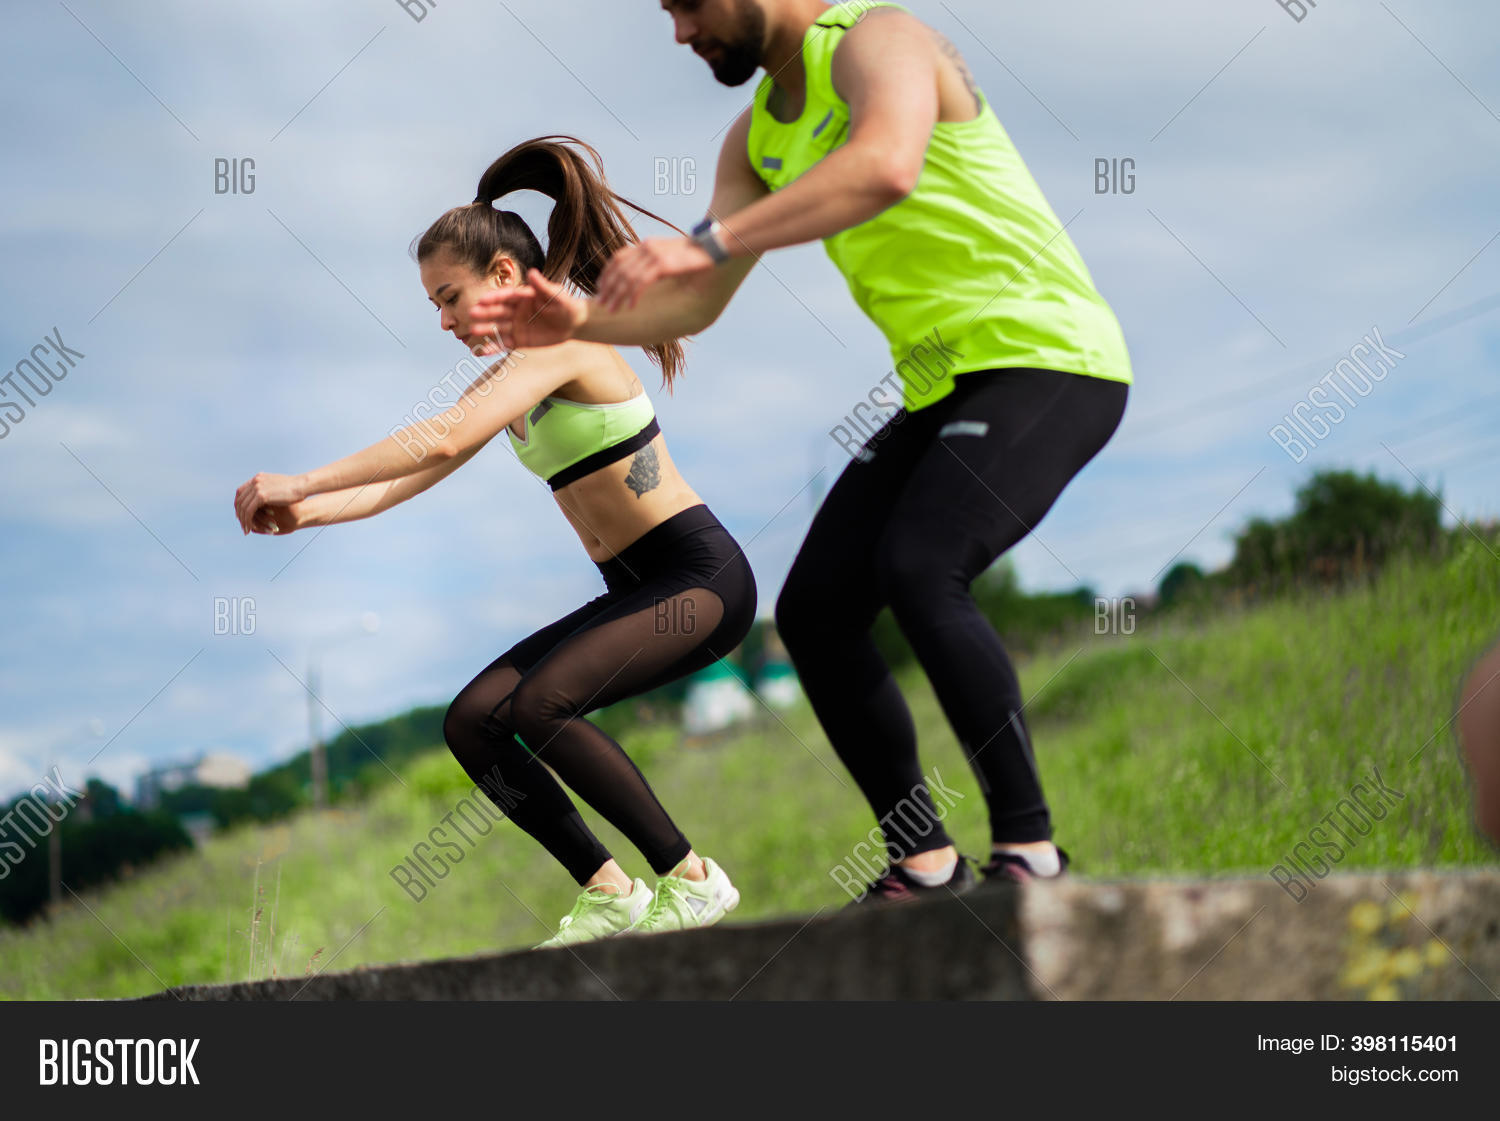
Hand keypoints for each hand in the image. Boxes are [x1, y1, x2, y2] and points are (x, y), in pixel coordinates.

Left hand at [235, 472, 308, 533]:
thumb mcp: (278, 486)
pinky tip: (251, 528)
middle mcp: (255, 481)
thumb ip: (269, 488)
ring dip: (243, 520)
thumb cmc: (295, 487)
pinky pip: (249, 511)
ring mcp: (257, 487)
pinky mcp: (261, 496)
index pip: (240, 492)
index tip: (241, 514)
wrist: (302, 485)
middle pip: (239, 500)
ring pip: (243, 507)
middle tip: (242, 524)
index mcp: (258, 478)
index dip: (239, 504)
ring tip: (246, 529)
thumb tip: (265, 493)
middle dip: (239, 514)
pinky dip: (248, 521)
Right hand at [467, 270, 586, 348]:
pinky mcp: (519, 340)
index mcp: (523, 297)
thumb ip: (543, 286)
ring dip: (486, 329)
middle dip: (486, 312)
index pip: (506, 296)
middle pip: (498, 311)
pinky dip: (493, 347)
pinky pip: (504, 344)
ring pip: (498, 328)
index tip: (483, 299)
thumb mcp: (556, 295)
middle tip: (472, 313)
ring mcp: (516, 326)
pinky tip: (480, 352)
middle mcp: (516, 311)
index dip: (495, 298)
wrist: (574, 323)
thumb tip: (533, 272)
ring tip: (472, 331)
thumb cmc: (565, 305)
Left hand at [595, 238, 715, 312]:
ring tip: (612, 310)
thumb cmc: (693, 255)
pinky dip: (633, 295)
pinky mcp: (663, 264)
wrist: (711, 247)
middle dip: (608, 288)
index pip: (617, 258)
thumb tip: (646, 276)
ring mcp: (654, 255)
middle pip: (619, 269)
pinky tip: (630, 307)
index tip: (600, 288)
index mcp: (646, 244)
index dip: (606, 273)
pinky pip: (642, 282)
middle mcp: (646, 247)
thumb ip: (653, 262)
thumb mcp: (668, 256)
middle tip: (601, 304)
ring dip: (617, 295)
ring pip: (627, 277)